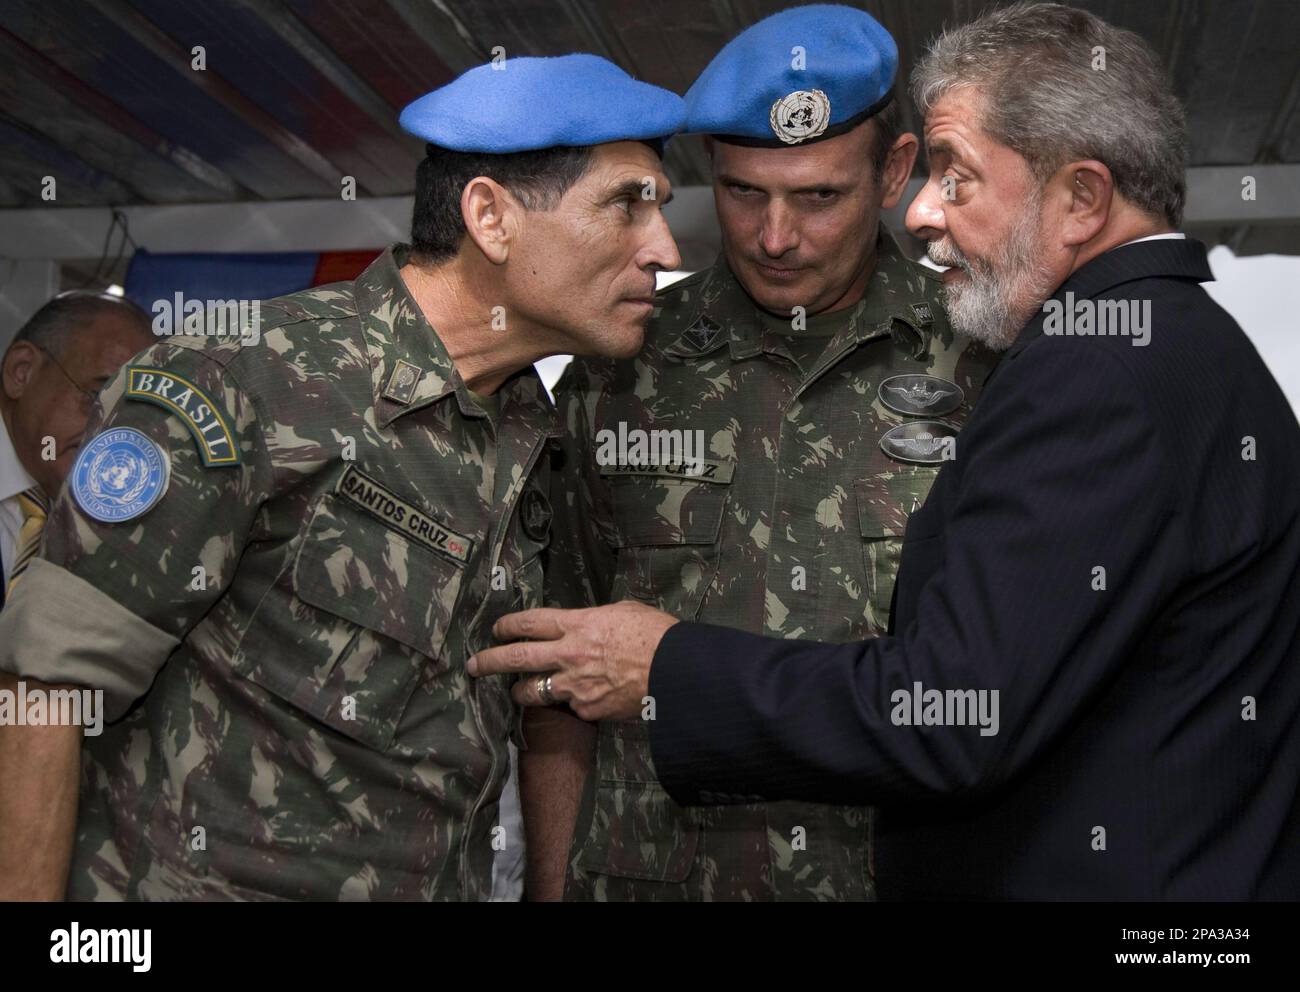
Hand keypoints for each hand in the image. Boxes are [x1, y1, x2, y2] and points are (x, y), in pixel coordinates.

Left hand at [467, 601, 677, 720]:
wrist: (677, 672)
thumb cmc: (656, 634)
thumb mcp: (623, 611)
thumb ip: (594, 619)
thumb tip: (583, 625)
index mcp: (577, 624)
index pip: (529, 623)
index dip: (507, 626)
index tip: (496, 629)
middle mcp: (568, 654)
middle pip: (516, 657)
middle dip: (489, 661)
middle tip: (472, 665)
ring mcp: (575, 686)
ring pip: (532, 690)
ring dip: (521, 690)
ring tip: (517, 691)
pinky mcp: (587, 711)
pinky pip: (570, 707)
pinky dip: (572, 704)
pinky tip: (582, 701)